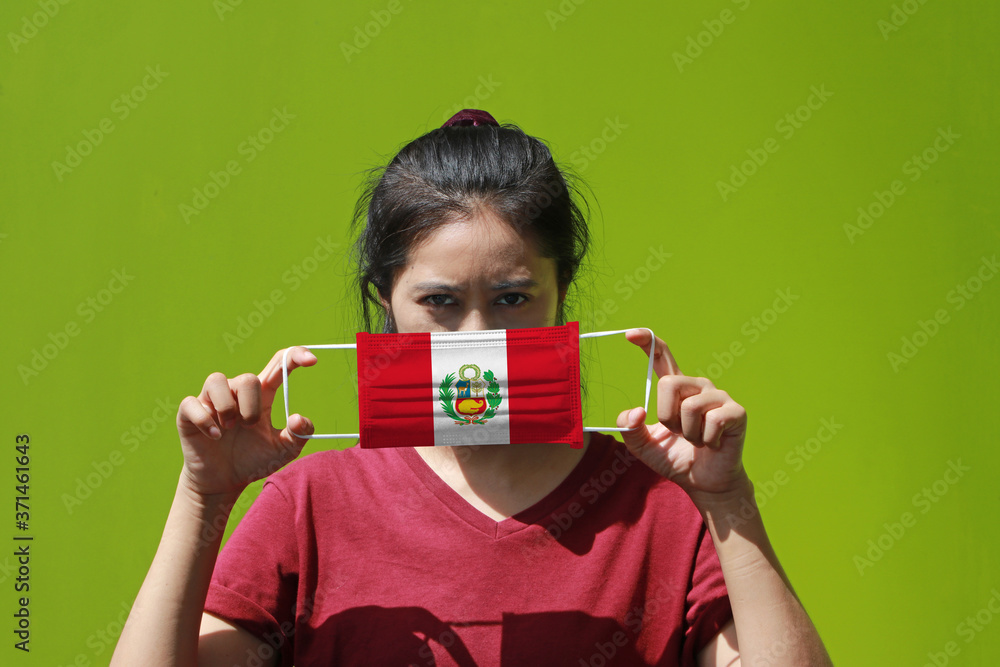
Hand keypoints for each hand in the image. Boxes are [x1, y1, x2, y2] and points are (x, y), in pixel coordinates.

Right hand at [175, 347, 316, 498]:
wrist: (224, 482)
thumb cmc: (254, 460)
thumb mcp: (283, 451)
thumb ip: (298, 435)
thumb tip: (298, 419)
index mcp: (262, 396)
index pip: (278, 364)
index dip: (294, 356)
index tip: (312, 360)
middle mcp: (236, 393)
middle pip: (248, 378)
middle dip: (252, 406)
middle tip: (250, 427)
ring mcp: (211, 401)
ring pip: (217, 381)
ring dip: (227, 407)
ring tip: (230, 428)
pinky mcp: (189, 414)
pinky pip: (192, 403)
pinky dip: (205, 419)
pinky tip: (214, 436)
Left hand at [615, 329, 748, 499]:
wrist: (704, 483)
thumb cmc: (676, 459)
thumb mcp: (643, 446)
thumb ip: (629, 429)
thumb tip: (636, 411)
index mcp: (676, 389)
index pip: (662, 356)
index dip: (647, 341)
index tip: (630, 334)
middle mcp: (698, 386)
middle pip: (668, 384)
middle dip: (667, 417)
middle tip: (678, 433)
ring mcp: (719, 397)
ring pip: (690, 406)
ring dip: (688, 433)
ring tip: (697, 440)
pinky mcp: (736, 411)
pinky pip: (712, 421)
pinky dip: (707, 440)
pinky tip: (713, 445)